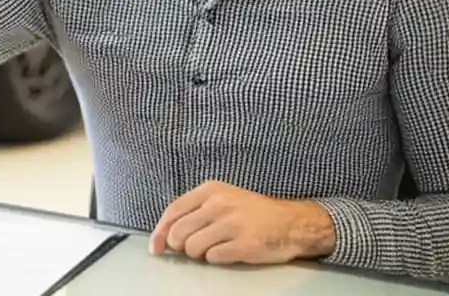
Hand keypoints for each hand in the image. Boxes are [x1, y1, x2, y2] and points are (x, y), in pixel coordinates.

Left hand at [149, 181, 335, 264]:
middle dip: (181, 246)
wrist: (292, 223)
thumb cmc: (252, 212)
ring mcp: (232, 224)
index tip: (155, 248)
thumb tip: (166, 235)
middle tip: (193, 248)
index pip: (173, 211)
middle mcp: (219, 204)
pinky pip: (213, 258)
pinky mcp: (245, 244)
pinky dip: (216, 259)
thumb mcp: (222, 198)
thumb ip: (195, 211)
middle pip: (179, 233)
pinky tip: (229, 251)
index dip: (160, 232)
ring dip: (199, 254)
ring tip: (215, 247)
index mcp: (210, 190)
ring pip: (193, 248)